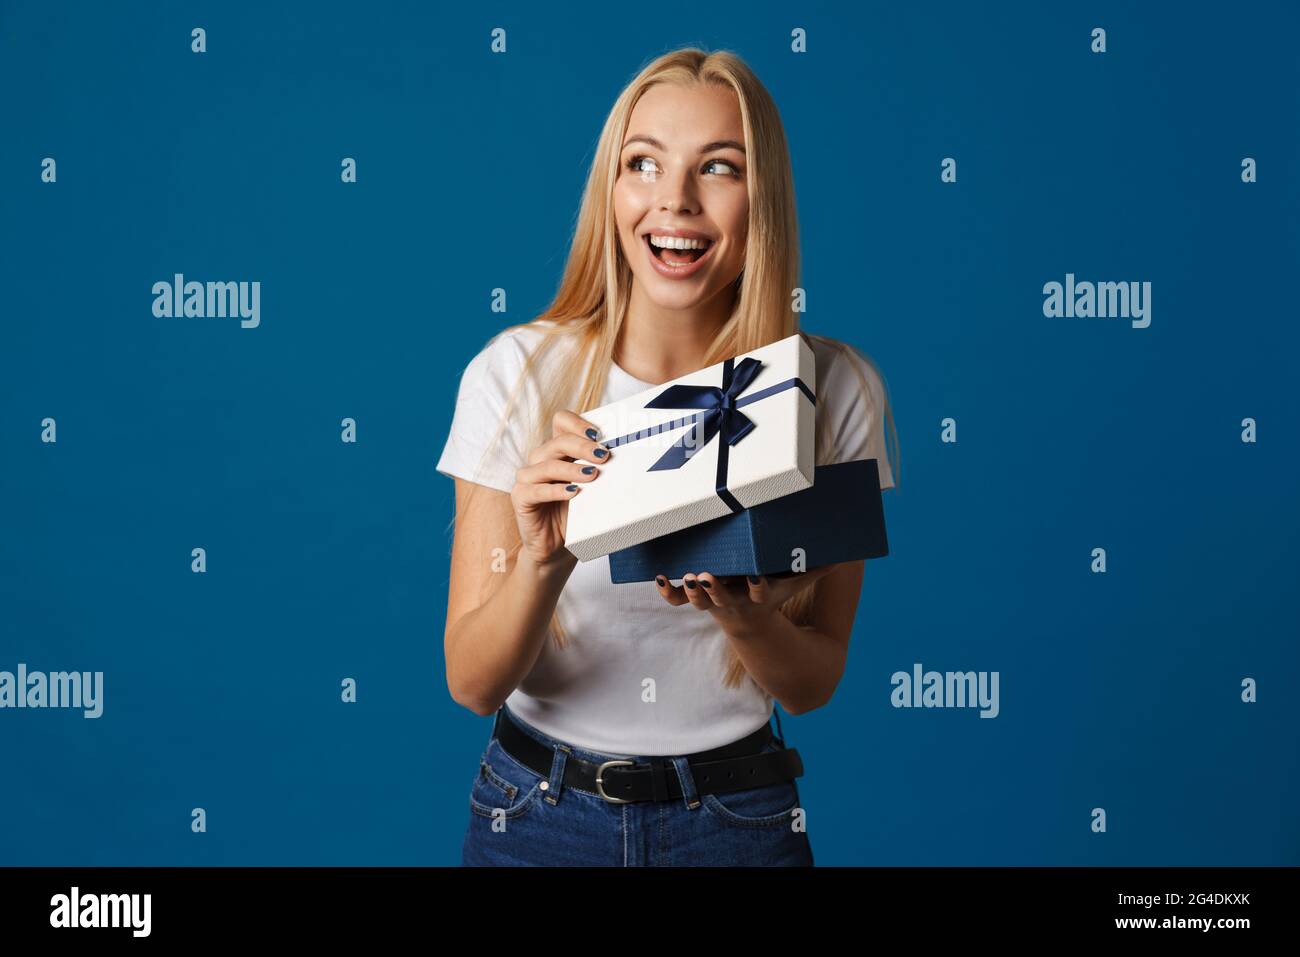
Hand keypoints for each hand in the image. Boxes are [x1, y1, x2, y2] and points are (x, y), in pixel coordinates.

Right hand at [510, 410, 608, 570]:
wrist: (558, 547)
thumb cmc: (576, 514)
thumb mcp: (591, 488)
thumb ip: (598, 469)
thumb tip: (622, 456)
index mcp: (557, 450)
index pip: (561, 421)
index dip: (578, 423)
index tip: (600, 435)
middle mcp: (540, 459)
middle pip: (557, 441)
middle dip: (582, 446)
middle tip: (603, 456)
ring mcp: (527, 477)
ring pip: (547, 464)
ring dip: (572, 469)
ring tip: (592, 476)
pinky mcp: (520, 497)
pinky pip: (536, 489)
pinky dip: (556, 490)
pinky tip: (573, 493)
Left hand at [652, 565, 837, 635]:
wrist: (748, 622)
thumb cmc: (770, 594)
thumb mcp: (792, 584)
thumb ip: (812, 570)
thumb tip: (843, 554)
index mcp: (756, 597)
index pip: (758, 592)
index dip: (756, 586)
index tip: (754, 577)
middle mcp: (732, 601)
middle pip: (723, 596)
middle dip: (715, 587)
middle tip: (707, 575)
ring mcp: (711, 601)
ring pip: (698, 599)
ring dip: (690, 591)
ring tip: (686, 577)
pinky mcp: (694, 598)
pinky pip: (677, 598)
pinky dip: (668, 590)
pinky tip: (659, 577)